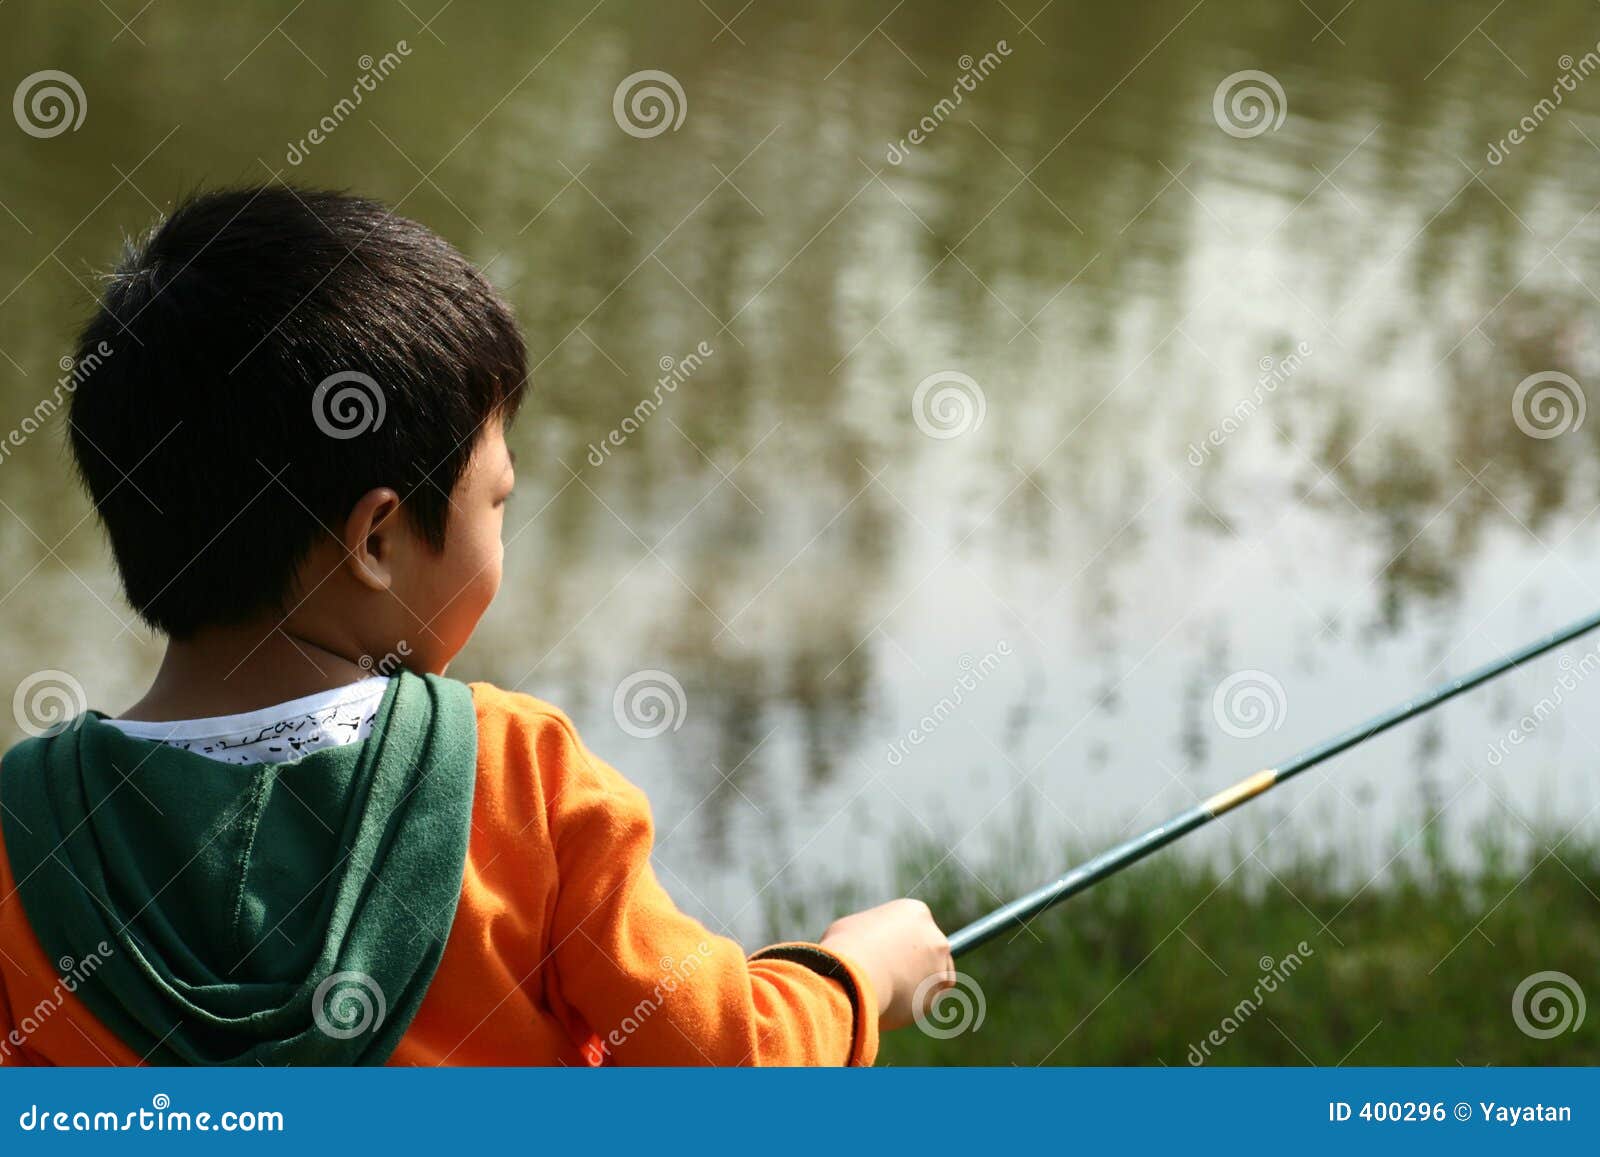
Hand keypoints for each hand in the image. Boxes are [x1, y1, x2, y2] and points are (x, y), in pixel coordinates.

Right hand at [820, 898, 954, 1030]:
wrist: (853, 977)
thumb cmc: (846, 948)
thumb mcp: (853, 928)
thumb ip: (872, 935)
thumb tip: (865, 947)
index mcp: (916, 912)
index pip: (919, 927)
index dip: (904, 942)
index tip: (891, 954)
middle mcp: (935, 937)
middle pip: (933, 950)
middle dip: (917, 963)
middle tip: (894, 974)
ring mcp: (939, 967)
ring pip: (937, 977)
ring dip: (920, 985)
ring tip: (892, 992)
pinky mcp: (933, 996)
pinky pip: (927, 1001)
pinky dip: (913, 1006)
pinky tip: (892, 1004)